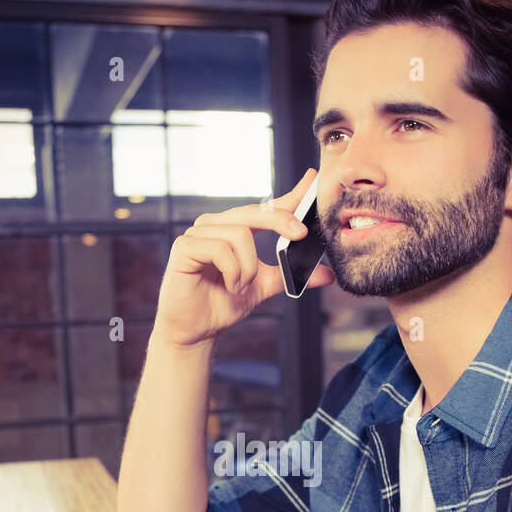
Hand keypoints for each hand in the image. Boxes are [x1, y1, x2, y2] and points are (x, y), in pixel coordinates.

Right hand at [153, 168, 333, 347]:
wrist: (196, 331)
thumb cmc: (222, 304)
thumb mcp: (263, 287)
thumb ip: (290, 276)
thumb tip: (326, 274)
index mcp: (233, 228)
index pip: (264, 207)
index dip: (289, 194)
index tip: (312, 180)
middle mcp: (214, 225)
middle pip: (253, 211)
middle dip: (281, 220)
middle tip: (300, 234)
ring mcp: (197, 233)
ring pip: (239, 234)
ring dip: (248, 267)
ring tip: (241, 286)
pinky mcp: (184, 246)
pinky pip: (220, 248)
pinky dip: (233, 271)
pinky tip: (229, 285)